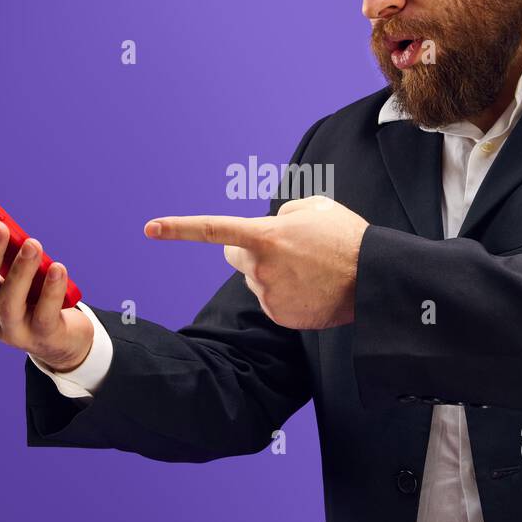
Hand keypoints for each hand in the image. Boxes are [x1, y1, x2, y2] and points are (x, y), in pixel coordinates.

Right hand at [0, 210, 93, 370]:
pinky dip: (51, 289)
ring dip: (20, 270)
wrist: (61, 340)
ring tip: (32, 244)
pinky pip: (44, 313)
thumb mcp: (14, 275)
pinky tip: (58, 268)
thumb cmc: (33, 299)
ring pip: (9, 302)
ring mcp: (13, 332)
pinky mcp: (42, 336)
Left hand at [145, 195, 368, 329]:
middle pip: (233, 256)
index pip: (213, 229)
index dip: (178, 228)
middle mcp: (259, 266)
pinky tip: (310, 288)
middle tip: (284, 250)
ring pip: (255, 279)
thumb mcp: (313, 206)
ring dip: (273, 272)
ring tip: (309, 269)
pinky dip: (286, 294)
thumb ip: (282, 213)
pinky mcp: (279, 315)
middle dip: (249, 251)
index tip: (150, 228)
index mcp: (264, 235)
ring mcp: (268, 293)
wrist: (372, 277)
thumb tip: (271, 228)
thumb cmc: (344, 236)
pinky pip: (271, 300)